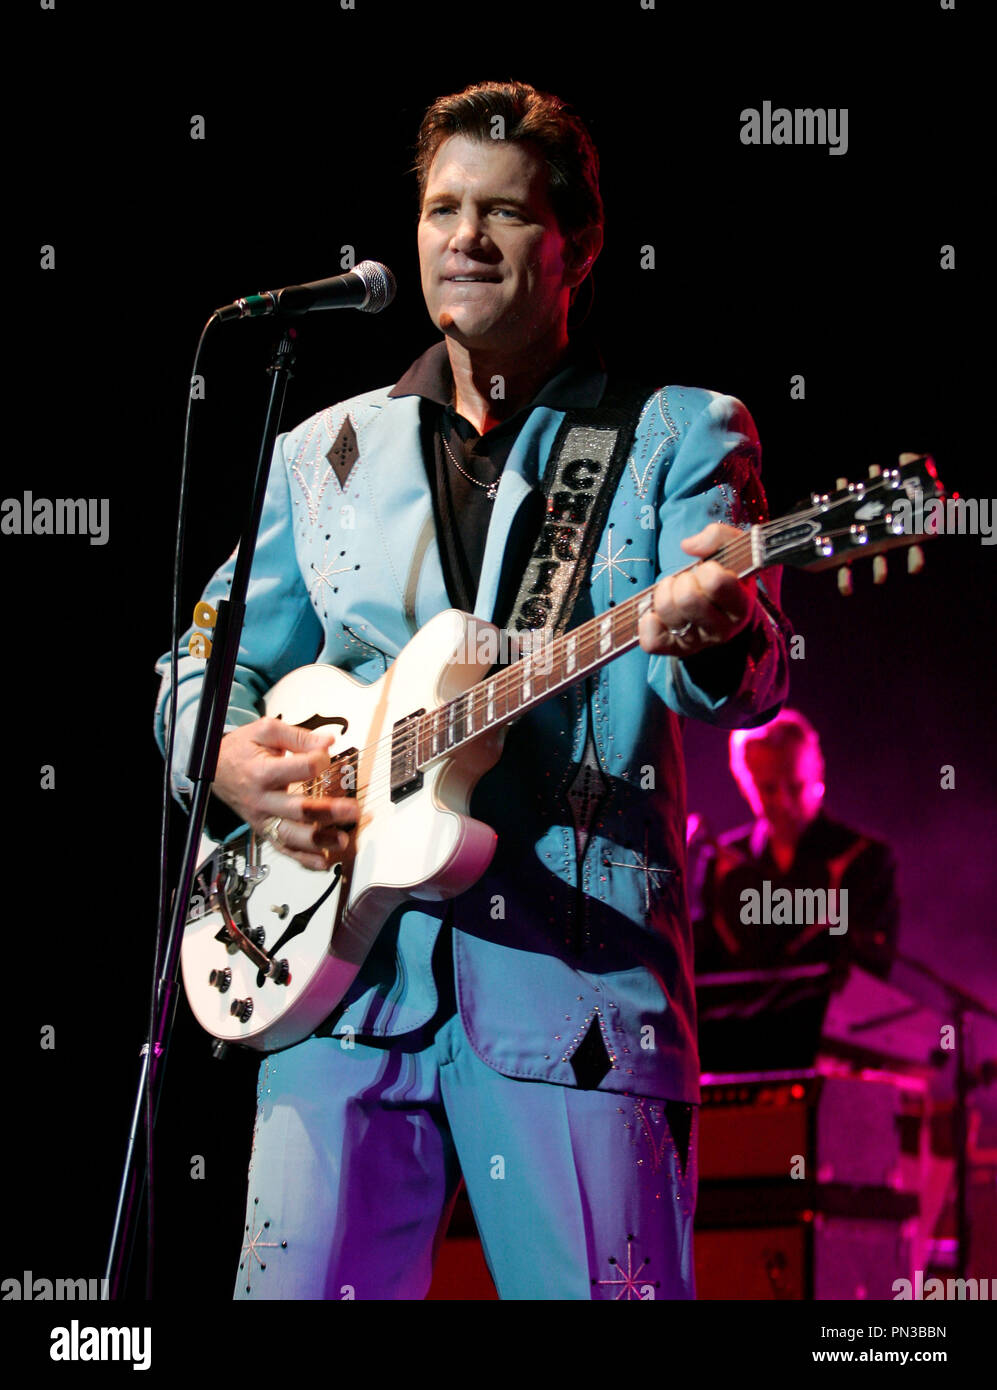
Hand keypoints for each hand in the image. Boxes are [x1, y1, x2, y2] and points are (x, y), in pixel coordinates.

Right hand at [212, 717, 355, 871]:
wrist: (215, 770)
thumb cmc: (241, 750)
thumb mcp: (266, 732)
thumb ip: (298, 736)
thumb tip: (327, 742)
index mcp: (261, 772)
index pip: (300, 769)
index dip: (320, 761)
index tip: (327, 756)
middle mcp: (261, 799)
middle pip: (297, 809)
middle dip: (328, 811)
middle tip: (352, 810)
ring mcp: (262, 818)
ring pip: (291, 835)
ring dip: (318, 840)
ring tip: (341, 839)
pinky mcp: (264, 830)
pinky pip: (283, 849)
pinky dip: (303, 859)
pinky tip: (323, 861)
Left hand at [638, 523, 757, 657]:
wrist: (717, 604)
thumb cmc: (724, 574)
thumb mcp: (730, 549)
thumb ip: (716, 536)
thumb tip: (688, 546)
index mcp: (741, 605)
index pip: (717, 583)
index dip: (707, 569)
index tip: (709, 569)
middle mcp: (723, 630)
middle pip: (688, 599)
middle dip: (682, 580)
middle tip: (688, 580)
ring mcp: (698, 643)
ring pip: (667, 613)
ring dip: (663, 593)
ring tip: (673, 591)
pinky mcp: (675, 651)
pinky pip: (651, 642)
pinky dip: (648, 622)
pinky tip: (657, 613)